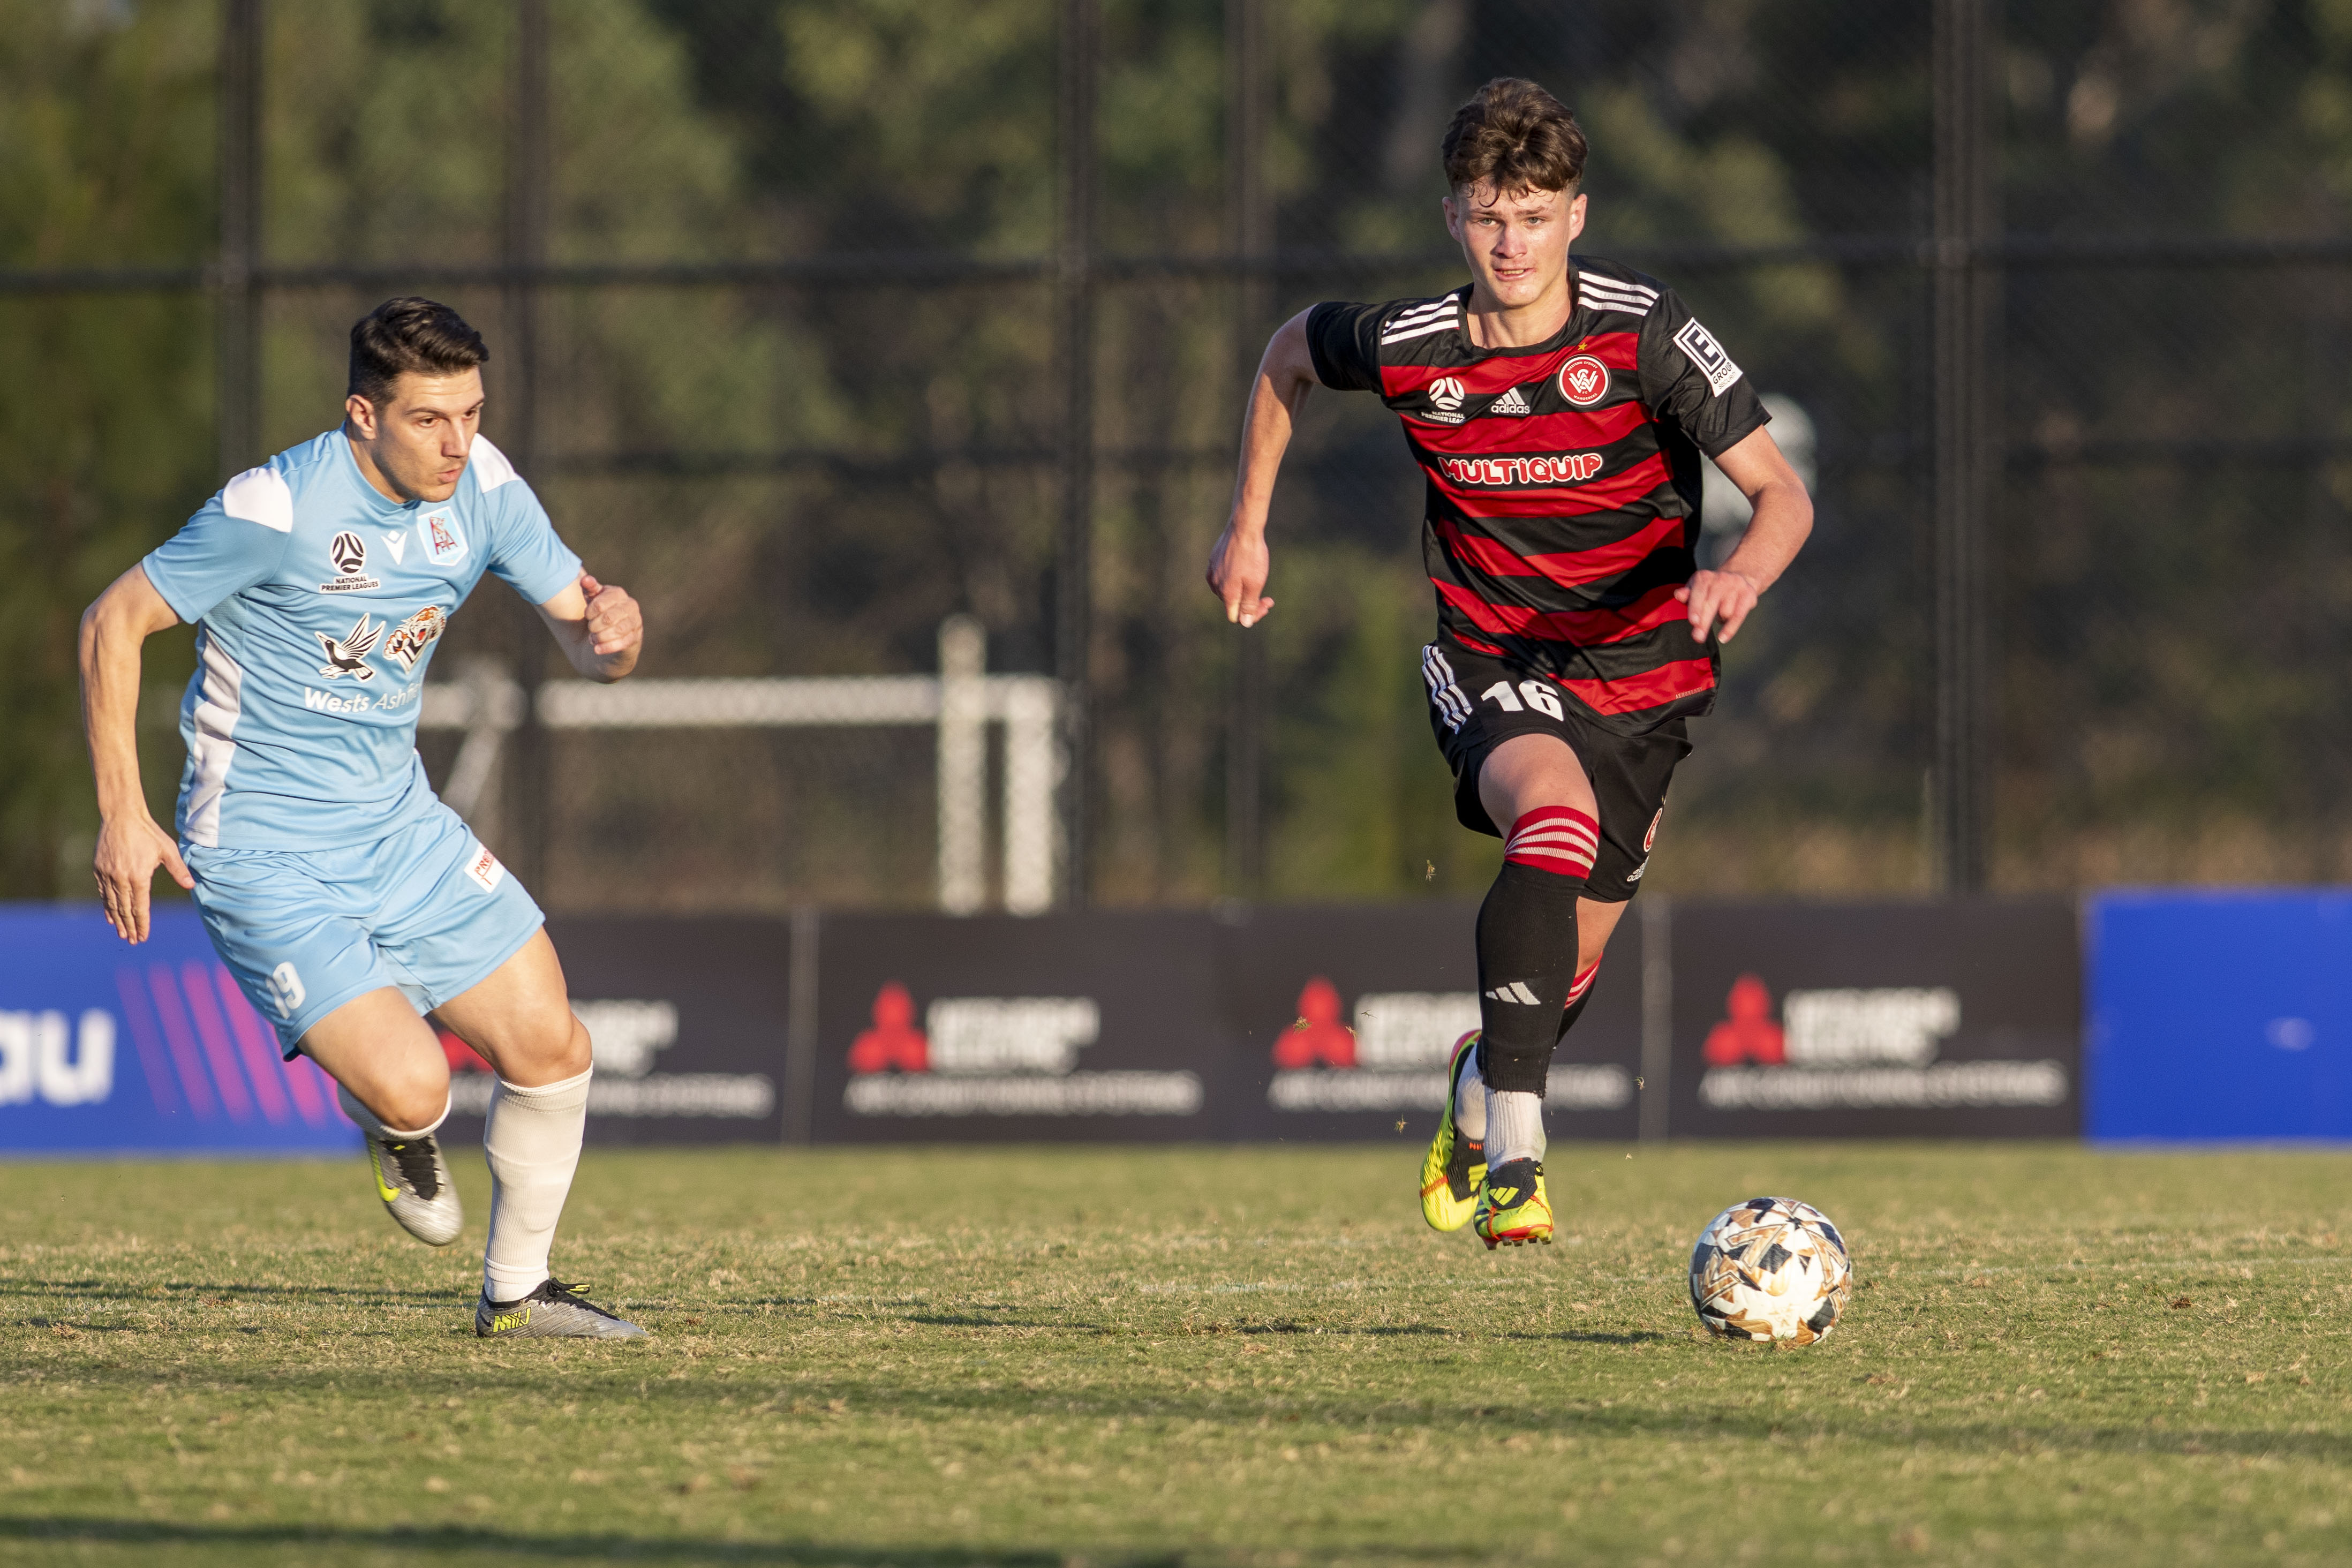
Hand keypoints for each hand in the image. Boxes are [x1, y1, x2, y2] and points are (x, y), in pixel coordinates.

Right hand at [93, 813, 192, 943]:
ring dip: (117, 920)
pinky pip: (104, 892)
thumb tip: (192, 886)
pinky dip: (107, 906)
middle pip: (125, 909)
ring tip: (122, 933)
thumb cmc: (148, 833)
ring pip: (113, 903)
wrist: (121, 817)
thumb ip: (179, 870)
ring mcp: (107, 875)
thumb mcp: (168, 850)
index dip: (142, 924)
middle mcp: (121, 879)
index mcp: (139, 877)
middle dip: (130, 927)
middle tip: (132, 941)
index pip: (140, 907)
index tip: (143, 937)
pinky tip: (110, 915)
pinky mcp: (99, 869)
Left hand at [579, 574, 642, 660]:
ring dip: (600, 637)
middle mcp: (630, 605)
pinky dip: (607, 647)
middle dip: (594, 626)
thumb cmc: (599, 613)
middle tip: (590, 629)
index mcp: (618, 593)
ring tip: (593, 639)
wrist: (610, 633)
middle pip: (609, 618)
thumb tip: (585, 580)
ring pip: (618, 630)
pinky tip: (597, 649)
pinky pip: (623, 643)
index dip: (590, 612)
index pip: (600, 604)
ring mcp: (635, 621)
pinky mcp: (636, 637)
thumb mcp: (592, 599)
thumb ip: (589, 588)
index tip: (586, 616)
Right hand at [1206, 521, 1274, 627]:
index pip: (1235, 617)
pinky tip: (1245, 571)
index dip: (1251, 616)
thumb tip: (1244, 623)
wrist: (1244, 527)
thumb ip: (1249, 605)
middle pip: (1232, 605)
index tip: (1265, 605)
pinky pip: (1223, 578)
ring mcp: (1213, 572)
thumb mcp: (1255, 583)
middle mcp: (1215, 584)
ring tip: (1258, 581)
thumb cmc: (1252, 555)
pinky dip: (1235, 580)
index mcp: (1226, 593)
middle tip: (1267, 597)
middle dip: (1250, 603)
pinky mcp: (1213, 561)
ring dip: (1243, 591)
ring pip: (1228, 591)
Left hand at [1675, 568, 1762, 643]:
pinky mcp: (1748, 595)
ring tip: (1719, 615)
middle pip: (1711, 603)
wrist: (1741, 577)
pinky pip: (1739, 616)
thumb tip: (1679, 595)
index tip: (1693, 621)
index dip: (1696, 607)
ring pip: (1725, 611)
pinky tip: (1723, 637)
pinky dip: (1730, 628)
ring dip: (1720, 619)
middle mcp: (1721, 579)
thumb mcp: (1697, 588)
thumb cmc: (1713, 588)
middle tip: (1698, 637)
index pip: (1699, 593)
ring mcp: (1736, 586)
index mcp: (1705, 577)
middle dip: (1704, 622)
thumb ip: (1687, 594)